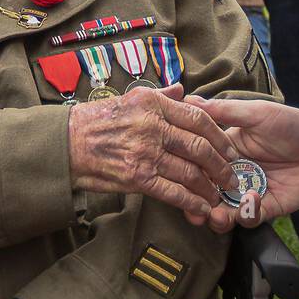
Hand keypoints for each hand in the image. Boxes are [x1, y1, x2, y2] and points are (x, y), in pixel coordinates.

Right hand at [68, 83, 237, 216]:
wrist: (67, 142)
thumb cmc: (98, 119)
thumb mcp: (131, 97)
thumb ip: (161, 95)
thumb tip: (183, 91)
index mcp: (154, 105)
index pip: (198, 118)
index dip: (220, 135)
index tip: (230, 148)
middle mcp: (153, 127)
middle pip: (199, 146)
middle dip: (221, 164)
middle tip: (231, 175)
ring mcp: (145, 153)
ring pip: (190, 171)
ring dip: (210, 186)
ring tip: (220, 194)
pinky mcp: (137, 177)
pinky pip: (172, 191)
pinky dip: (191, 201)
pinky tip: (202, 207)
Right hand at [179, 98, 298, 231]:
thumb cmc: (291, 124)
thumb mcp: (256, 114)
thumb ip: (224, 111)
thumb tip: (190, 98)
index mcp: (225, 150)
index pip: (197, 164)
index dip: (185, 172)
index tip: (176, 177)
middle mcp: (232, 173)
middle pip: (205, 193)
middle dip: (195, 203)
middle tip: (192, 209)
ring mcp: (248, 191)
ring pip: (223, 211)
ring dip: (216, 216)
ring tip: (216, 215)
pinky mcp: (267, 207)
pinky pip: (249, 217)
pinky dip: (246, 214)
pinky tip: (251, 202)